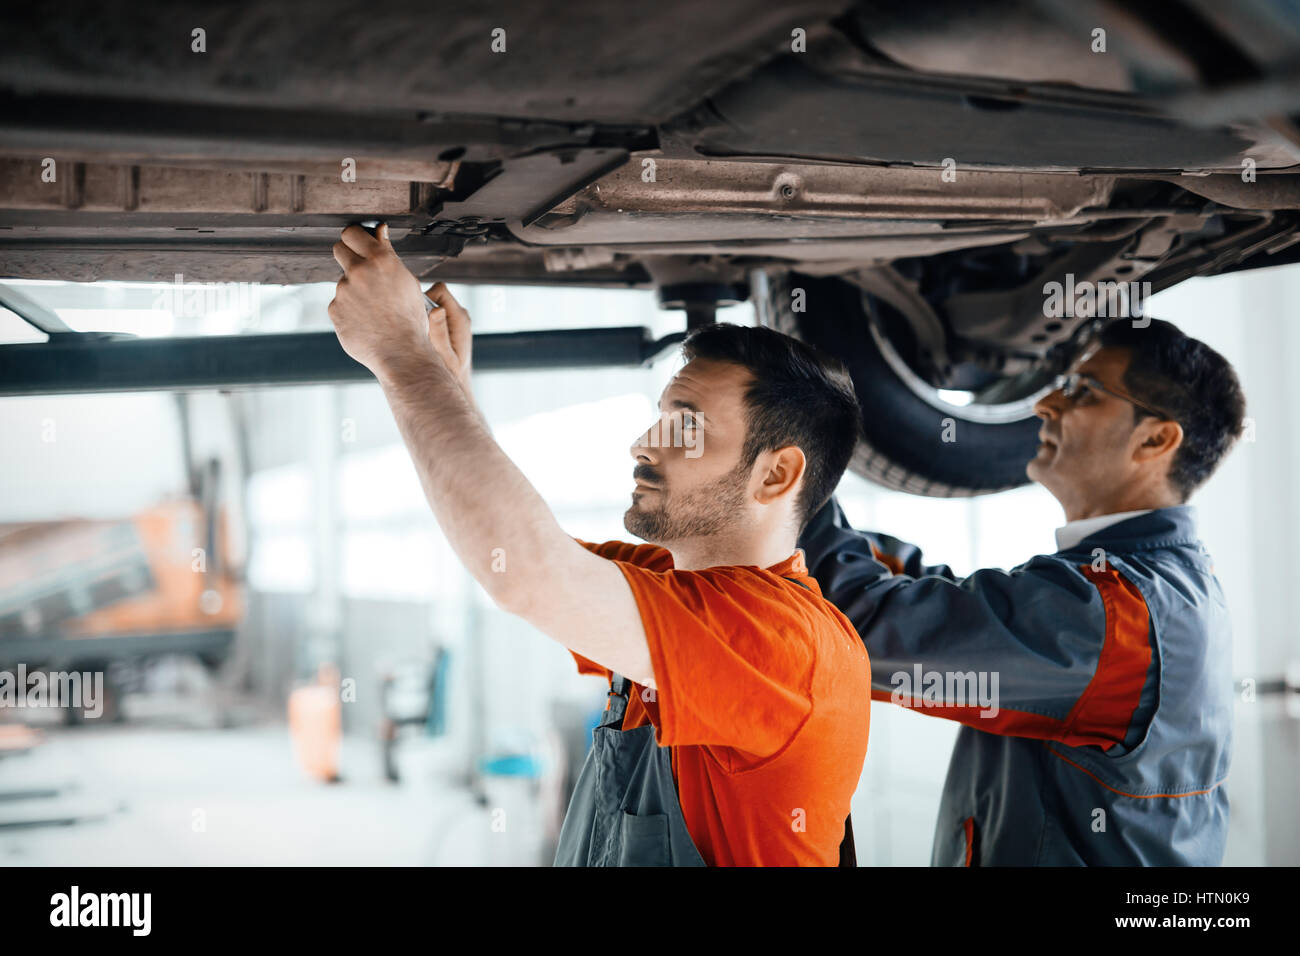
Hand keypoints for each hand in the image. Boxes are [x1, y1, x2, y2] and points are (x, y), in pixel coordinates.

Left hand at [329, 223, 437, 376]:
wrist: (402, 353)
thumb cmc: (410, 319)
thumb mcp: (407, 282)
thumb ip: (388, 255)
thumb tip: (379, 231)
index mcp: (381, 260)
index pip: (352, 233)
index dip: (355, 238)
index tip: (358, 243)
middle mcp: (359, 271)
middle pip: (339, 249)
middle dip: (349, 257)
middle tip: (363, 272)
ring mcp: (344, 291)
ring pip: (344, 281)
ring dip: (354, 290)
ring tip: (375, 310)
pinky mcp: (335, 309)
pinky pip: (340, 303)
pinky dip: (350, 310)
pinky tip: (366, 322)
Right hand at [423, 281, 472, 389]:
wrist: (457, 385)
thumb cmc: (450, 375)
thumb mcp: (444, 357)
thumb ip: (439, 334)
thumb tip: (436, 310)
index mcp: (460, 318)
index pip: (439, 290)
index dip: (424, 299)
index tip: (416, 317)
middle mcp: (459, 315)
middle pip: (434, 294)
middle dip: (421, 307)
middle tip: (416, 329)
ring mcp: (454, 319)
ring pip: (431, 304)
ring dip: (422, 315)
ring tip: (419, 336)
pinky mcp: (448, 324)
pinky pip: (432, 313)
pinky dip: (423, 321)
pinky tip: (421, 338)